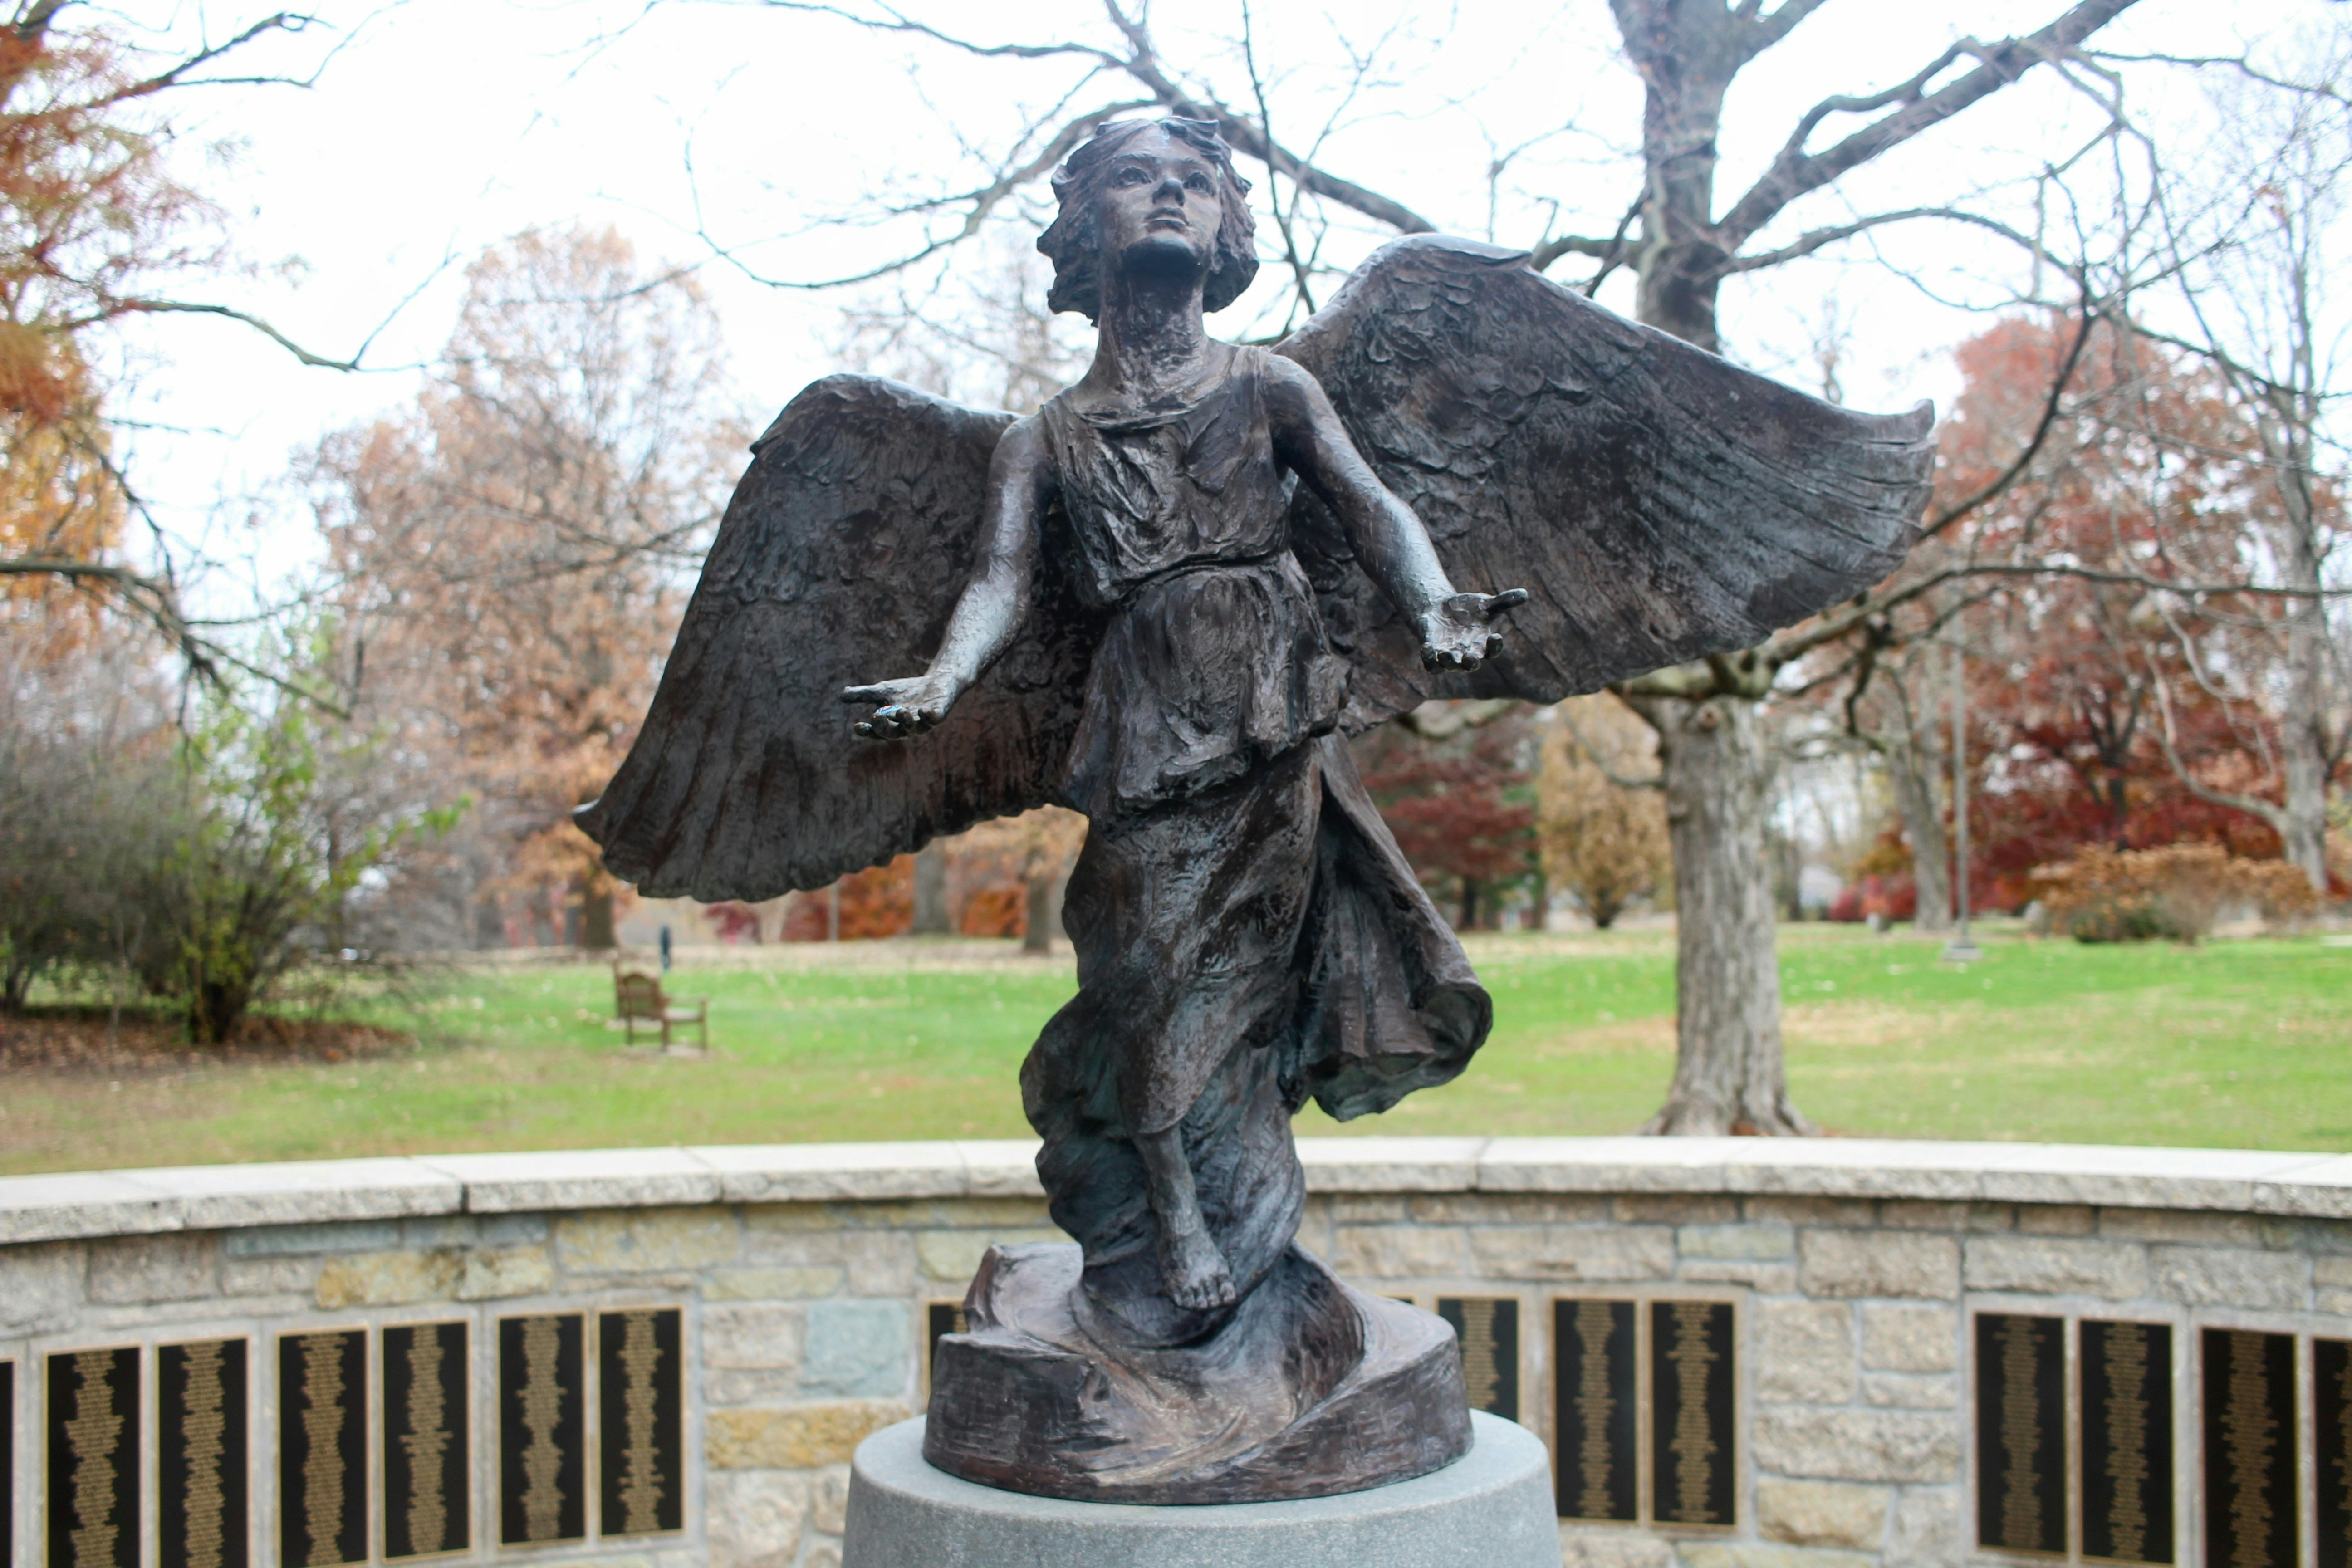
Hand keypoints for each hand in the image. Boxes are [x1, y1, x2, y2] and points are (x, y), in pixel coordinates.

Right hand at [841, 674, 960, 739]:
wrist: (936, 682)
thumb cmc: (907, 691)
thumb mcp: (883, 690)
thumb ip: (864, 694)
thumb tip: (841, 695)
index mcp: (892, 725)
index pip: (877, 732)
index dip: (868, 732)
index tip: (857, 726)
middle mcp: (907, 728)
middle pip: (893, 732)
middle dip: (884, 726)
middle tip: (875, 716)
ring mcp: (923, 722)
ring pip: (914, 727)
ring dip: (906, 720)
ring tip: (900, 710)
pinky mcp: (938, 714)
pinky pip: (934, 719)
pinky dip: (930, 716)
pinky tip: (924, 710)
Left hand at [1417, 589, 1527, 671]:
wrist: (1440, 610)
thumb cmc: (1467, 610)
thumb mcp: (1485, 603)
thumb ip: (1503, 602)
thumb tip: (1525, 593)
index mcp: (1482, 644)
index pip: (1492, 651)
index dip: (1494, 646)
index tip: (1495, 636)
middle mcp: (1466, 654)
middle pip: (1471, 664)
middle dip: (1471, 662)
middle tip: (1471, 657)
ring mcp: (1449, 656)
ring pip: (1449, 666)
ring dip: (1448, 661)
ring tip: (1445, 653)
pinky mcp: (1433, 654)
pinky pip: (1431, 663)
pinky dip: (1429, 658)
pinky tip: (1427, 646)